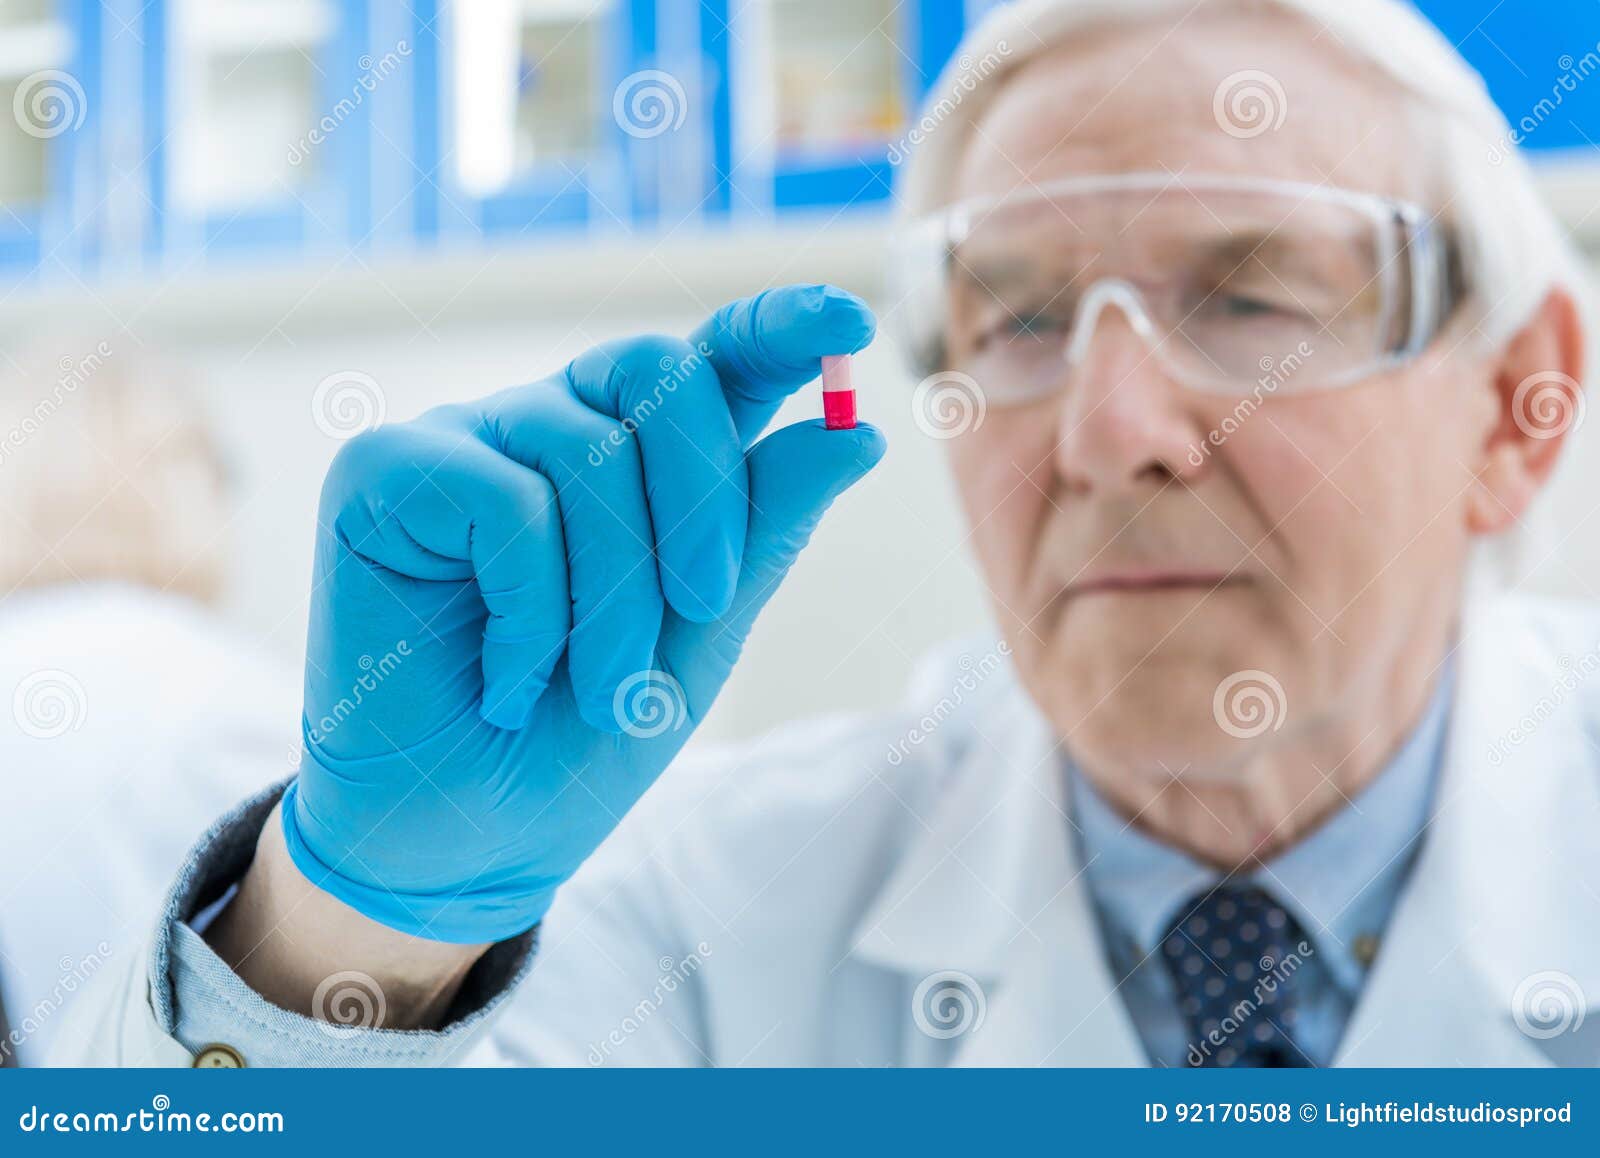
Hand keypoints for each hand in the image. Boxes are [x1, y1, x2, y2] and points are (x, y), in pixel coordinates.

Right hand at [281, 285, 884, 942]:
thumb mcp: (701, 635)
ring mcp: (466, 443)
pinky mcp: (382, 473)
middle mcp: (551, 428)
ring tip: (595, 692)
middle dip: (705, 497)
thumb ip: (762, 528)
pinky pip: (503, 499)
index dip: (778, 327)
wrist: (465, 842)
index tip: (850, 322)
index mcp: (636, 462)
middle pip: (660, 370)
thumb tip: (854, 429)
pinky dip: (530, 608)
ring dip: (615, 598)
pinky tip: (507, 678)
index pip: (712, 358)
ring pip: (587, 451)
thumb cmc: (580, 740)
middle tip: (703, 604)